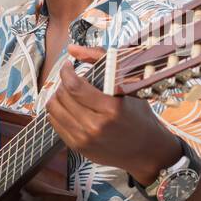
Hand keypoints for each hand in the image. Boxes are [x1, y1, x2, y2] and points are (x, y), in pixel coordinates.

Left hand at [45, 43, 183, 184]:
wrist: (146, 151)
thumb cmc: (139, 115)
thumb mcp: (129, 84)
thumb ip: (101, 60)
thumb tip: (72, 49)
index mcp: (111, 109)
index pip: (74, 86)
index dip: (66, 72)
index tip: (68, 66)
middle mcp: (95, 126)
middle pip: (62, 96)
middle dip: (63, 83)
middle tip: (72, 80)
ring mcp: (85, 139)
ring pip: (54, 110)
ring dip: (58, 96)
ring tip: (69, 93)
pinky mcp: (78, 148)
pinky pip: (55, 124)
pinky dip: (58, 112)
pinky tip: (69, 107)